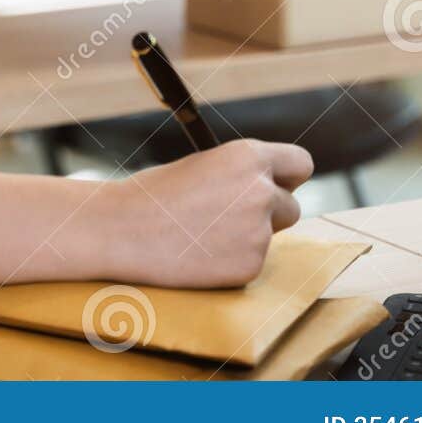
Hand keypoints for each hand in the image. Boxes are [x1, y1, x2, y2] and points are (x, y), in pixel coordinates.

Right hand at [104, 139, 314, 287]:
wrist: (121, 230)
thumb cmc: (153, 195)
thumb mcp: (203, 167)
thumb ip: (241, 176)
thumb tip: (268, 188)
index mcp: (249, 157)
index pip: (300, 164)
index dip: (287, 178)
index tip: (278, 186)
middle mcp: (262, 191)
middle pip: (291, 207)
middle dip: (269, 214)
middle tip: (229, 218)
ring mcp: (259, 231)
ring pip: (270, 238)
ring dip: (247, 239)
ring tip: (202, 236)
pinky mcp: (250, 266)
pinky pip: (251, 263)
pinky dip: (231, 263)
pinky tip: (198, 255)